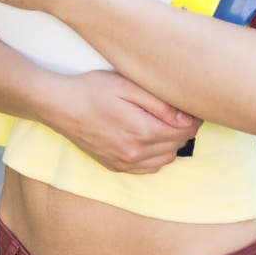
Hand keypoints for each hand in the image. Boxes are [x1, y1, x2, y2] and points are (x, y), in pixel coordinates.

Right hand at [51, 70, 201, 173]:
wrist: (61, 106)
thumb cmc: (93, 89)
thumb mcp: (127, 86)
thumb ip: (159, 103)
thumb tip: (186, 118)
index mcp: (142, 131)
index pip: (184, 131)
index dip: (194, 118)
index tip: (194, 106)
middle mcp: (135, 152)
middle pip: (177, 145)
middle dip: (185, 129)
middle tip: (184, 111)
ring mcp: (125, 163)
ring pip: (165, 159)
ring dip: (172, 143)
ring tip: (167, 123)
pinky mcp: (116, 167)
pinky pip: (148, 169)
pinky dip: (157, 156)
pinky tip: (152, 139)